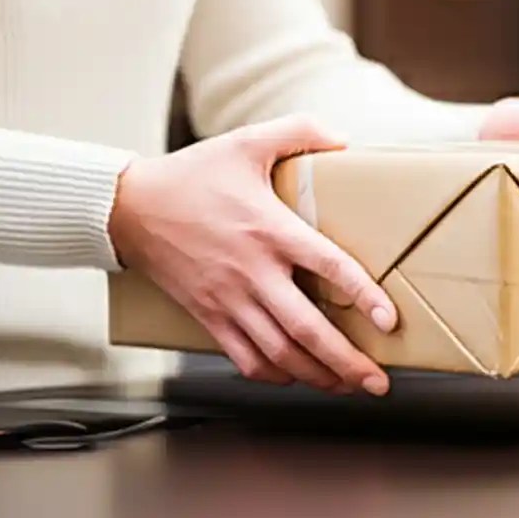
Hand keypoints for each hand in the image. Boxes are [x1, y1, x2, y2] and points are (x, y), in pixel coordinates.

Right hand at [108, 116, 394, 395]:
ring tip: (348, 385)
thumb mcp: (247, 141)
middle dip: (347, 361)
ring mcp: (229, 299)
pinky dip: (274, 375)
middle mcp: (253, 272)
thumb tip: (344, 139)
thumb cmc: (192, 175)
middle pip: (307, 328)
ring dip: (318, 376)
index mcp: (271, 230)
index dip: (363, 296)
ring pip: (279, 352)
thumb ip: (299, 132)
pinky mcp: (208, 315)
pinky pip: (244, 358)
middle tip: (378, 382)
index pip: (329, 267)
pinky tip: (296, 377)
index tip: (389, 320)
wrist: (129, 207)